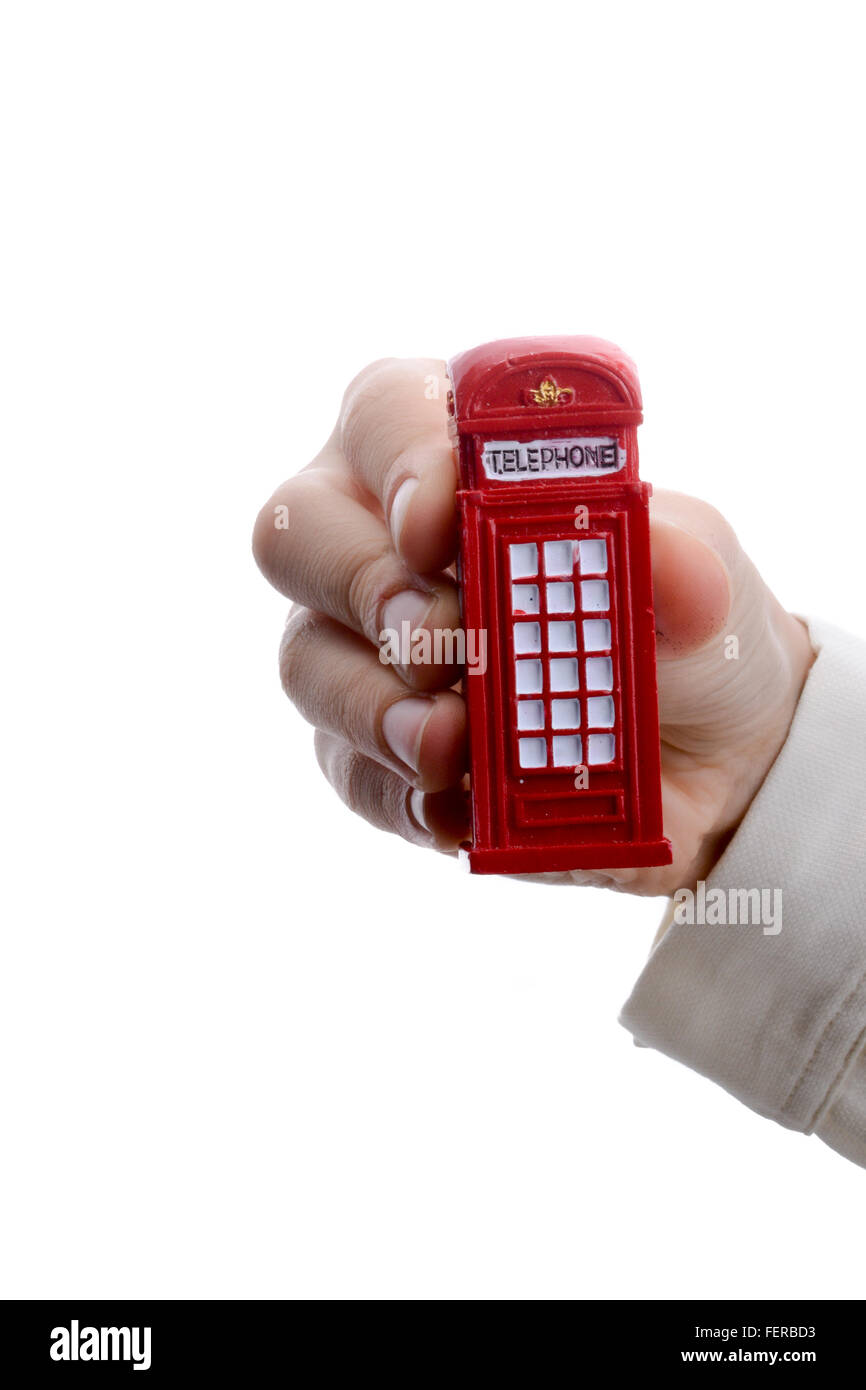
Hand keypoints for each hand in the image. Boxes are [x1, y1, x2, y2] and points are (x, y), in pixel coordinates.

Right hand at [253, 358, 813, 895]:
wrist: (707, 756)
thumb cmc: (681, 626)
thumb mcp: (705, 573)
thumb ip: (682, 555)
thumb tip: (669, 565)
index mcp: (452, 457)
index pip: (385, 416)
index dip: (400, 460)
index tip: (444, 523)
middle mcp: (381, 542)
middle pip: (296, 535)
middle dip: (367, 588)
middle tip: (447, 639)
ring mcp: (362, 650)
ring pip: (306, 662)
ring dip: (377, 706)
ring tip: (456, 743)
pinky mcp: (373, 752)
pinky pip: (348, 772)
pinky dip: (402, 792)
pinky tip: (461, 806)